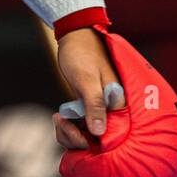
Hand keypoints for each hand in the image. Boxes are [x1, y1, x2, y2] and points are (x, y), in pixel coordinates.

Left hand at [53, 28, 124, 150]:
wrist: (74, 35)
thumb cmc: (81, 54)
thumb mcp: (86, 79)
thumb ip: (95, 105)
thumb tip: (99, 132)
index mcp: (118, 105)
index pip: (108, 138)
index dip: (88, 140)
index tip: (70, 128)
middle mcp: (112, 110)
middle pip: (97, 141)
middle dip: (74, 137)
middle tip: (59, 121)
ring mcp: (100, 109)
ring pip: (87, 135)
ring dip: (69, 133)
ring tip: (58, 118)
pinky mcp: (90, 106)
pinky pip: (82, 126)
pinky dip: (70, 126)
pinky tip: (59, 117)